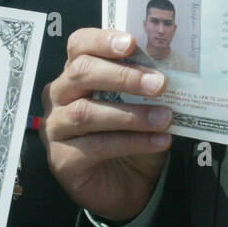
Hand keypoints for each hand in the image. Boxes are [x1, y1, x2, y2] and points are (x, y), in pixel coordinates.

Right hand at [40, 29, 172, 221]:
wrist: (125, 186)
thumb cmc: (130, 135)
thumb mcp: (139, 104)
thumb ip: (146, 84)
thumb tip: (172, 69)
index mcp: (75, 73)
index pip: (79, 45)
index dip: (103, 40)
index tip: (132, 43)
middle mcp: (59, 96)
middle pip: (81, 73)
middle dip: (123, 76)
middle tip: (159, 83)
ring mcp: (55, 128)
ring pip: (87, 112)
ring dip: (131, 114)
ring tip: (165, 118)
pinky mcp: (61, 159)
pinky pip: (96, 146)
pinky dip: (132, 142)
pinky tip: (159, 141)